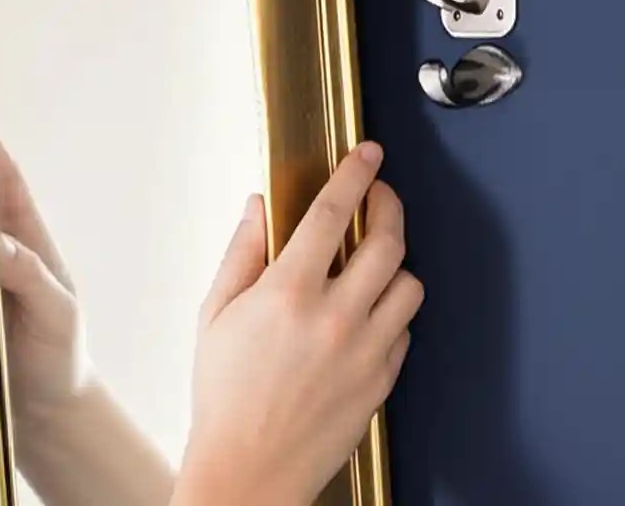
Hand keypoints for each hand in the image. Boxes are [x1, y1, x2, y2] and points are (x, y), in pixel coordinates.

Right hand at [175, 142, 422, 505]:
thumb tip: (257, 210)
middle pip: (388, 240)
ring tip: (374, 260)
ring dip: (395, 263)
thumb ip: (241, 254)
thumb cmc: (226, 399)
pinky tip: (368, 312)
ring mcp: (365, 350)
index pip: (334, 212)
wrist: (249, 469)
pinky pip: (405, 330)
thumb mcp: (215, 316)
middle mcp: (335, 318)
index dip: (355, 174)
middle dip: (389, 205)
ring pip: (410, 284)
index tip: (367, 155)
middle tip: (379, 196)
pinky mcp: (382, 380)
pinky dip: (393, 312)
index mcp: (288, 294)